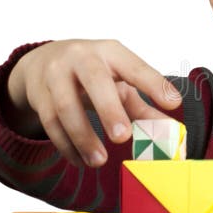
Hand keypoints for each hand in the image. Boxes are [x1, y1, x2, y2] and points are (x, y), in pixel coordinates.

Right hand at [4, 39, 181, 167]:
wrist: (42, 61)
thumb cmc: (93, 73)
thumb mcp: (119, 80)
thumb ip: (143, 105)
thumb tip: (169, 130)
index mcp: (110, 52)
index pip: (135, 66)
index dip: (154, 84)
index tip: (173, 104)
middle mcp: (81, 57)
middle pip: (95, 81)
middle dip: (109, 110)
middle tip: (123, 137)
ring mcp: (55, 74)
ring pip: (66, 107)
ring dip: (83, 137)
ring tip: (99, 161)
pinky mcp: (38, 94)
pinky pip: (50, 122)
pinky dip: (66, 145)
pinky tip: (80, 161)